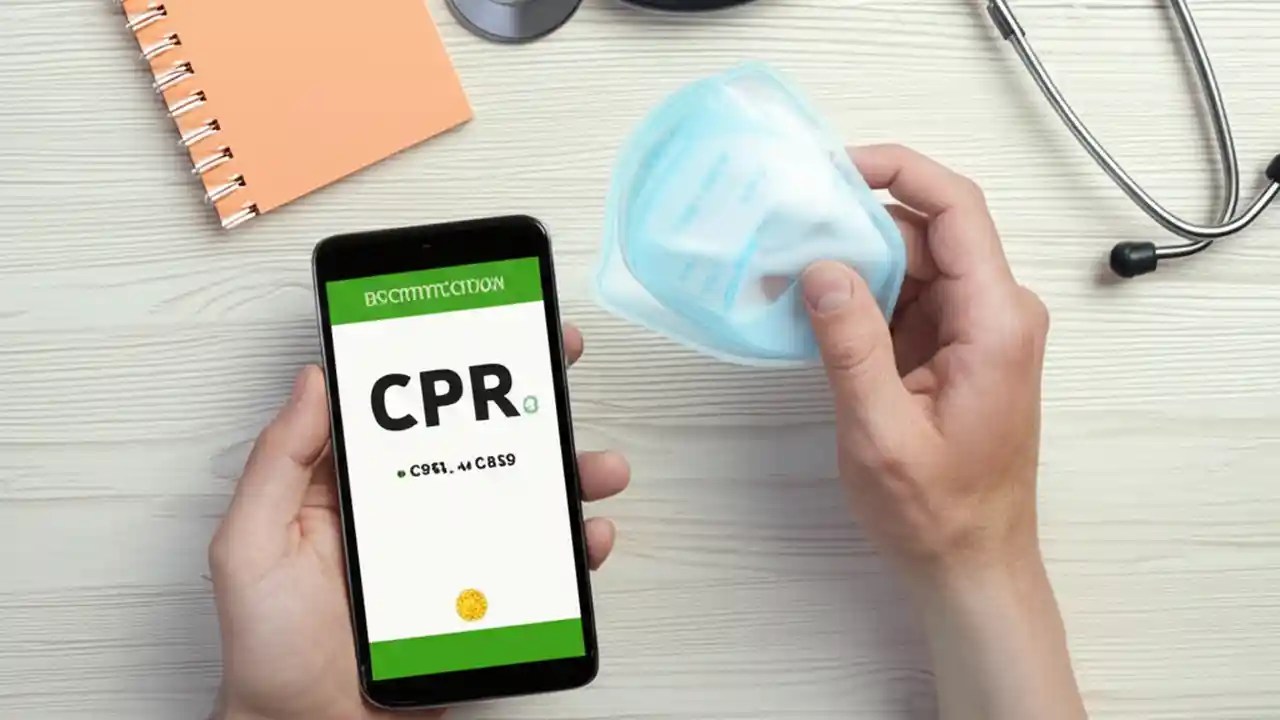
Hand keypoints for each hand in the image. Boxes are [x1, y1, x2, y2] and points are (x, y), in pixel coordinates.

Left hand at [208, 325, 629, 719]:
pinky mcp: (477, 595)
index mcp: (352, 485)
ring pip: (517, 495)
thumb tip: (313, 381)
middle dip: (527, 400)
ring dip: (566, 472)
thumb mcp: (249, 546)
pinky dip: (570, 546)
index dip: (447, 363)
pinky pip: (534, 561)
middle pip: (476, 440)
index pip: (405, 407)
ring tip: (596, 466)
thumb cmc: (269, 650)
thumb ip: (277, 463)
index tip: (484, 328)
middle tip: (562, 364)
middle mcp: (406, 508)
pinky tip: (585, 536)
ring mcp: (447, 551)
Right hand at [801, 145, 1084, 718]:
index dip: (897, 171)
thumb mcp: (881, 433)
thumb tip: (821, 268)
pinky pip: (907, 300)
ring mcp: (976, 331)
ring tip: (786, 270)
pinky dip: (861, 298)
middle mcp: (996, 314)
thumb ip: (852, 346)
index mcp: (994, 322)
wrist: (971, 566)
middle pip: (926, 233)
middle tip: (785, 229)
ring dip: (853, 263)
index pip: (956, 210)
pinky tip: (812, 308)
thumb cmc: (936, 513)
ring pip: (913, 264)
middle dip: (856, 224)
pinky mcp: (953, 350)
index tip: (834, 166)